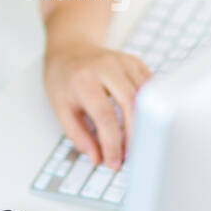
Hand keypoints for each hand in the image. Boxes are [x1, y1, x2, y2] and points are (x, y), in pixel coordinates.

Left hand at [43, 40, 152, 167]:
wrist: (69, 49)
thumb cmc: (63, 79)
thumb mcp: (61, 109)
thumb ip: (78, 135)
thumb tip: (98, 158)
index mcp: (84, 79)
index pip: (105, 116)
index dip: (113, 143)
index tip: (114, 161)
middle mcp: (105, 67)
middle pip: (130, 104)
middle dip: (133, 135)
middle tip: (130, 156)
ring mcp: (123, 62)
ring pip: (144, 95)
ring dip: (144, 123)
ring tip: (137, 143)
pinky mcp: (134, 62)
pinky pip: (149, 86)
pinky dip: (150, 105)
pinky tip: (144, 121)